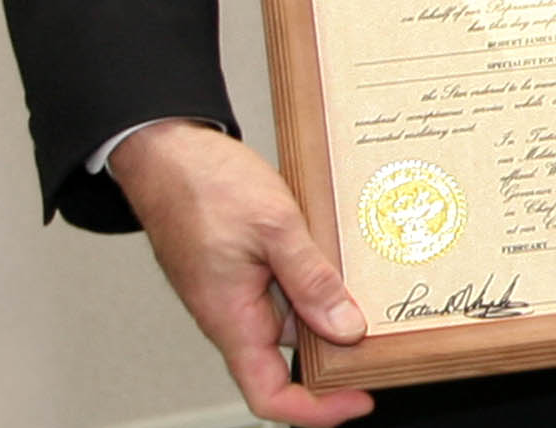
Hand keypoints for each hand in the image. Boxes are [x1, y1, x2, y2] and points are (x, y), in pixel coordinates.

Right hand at [109, 121, 373, 424]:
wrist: (167, 152)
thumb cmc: (204, 185)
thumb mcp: (274, 226)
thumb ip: (310, 280)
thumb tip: (346, 328)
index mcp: (232, 320)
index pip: (268, 396)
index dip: (316, 410)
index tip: (359, 399)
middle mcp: (234, 314)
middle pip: (290, 359)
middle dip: (338, 352)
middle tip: (387, 333)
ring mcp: (239, 292)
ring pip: (294, 318)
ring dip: (333, 308)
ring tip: (375, 285)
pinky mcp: (245, 268)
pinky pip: (287, 288)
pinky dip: (318, 279)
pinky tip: (344, 256)